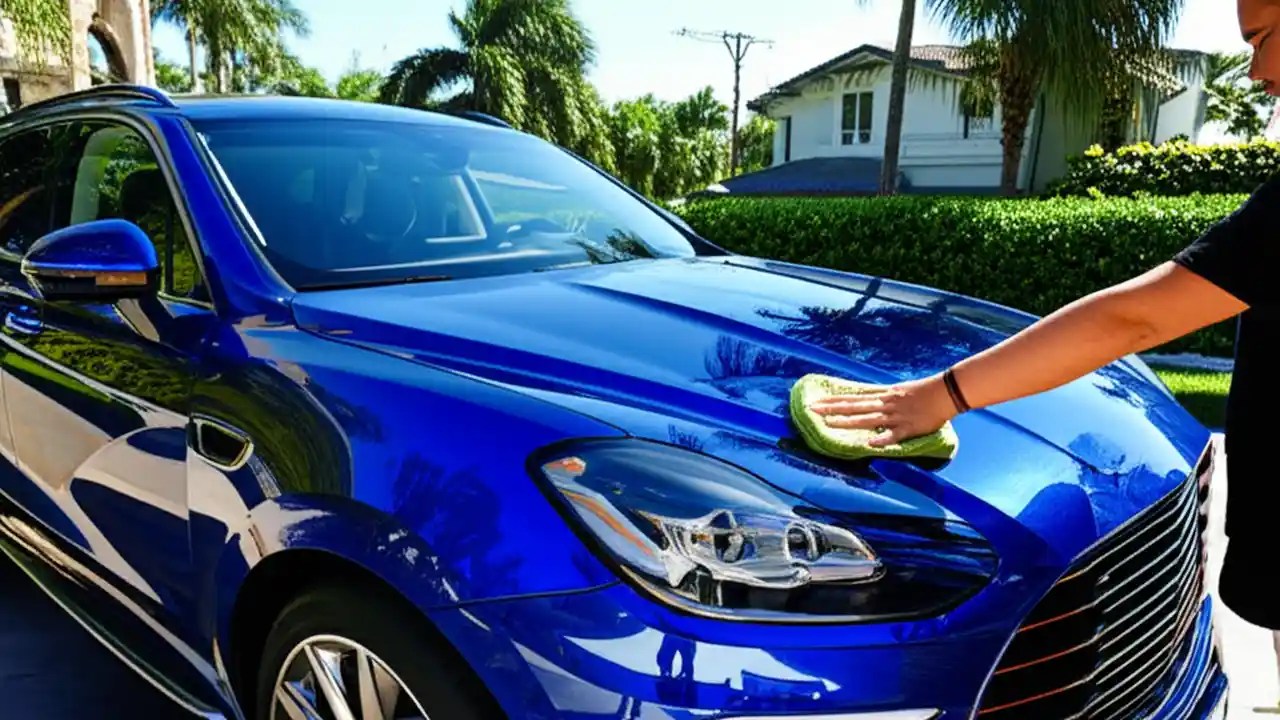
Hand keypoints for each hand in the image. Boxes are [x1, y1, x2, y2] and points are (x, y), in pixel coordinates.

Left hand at [808, 374, 958, 446]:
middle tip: (812, 409)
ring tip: (830, 424)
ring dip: (849, 422)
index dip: (834, 400)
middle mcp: (885, 404)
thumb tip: (864, 399)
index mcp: (882, 396)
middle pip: (854, 406)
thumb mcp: (896, 391)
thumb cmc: (922, 392)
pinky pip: (894, 435)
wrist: (946, 392)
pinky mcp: (909, 427)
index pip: (853, 398)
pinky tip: (870, 443)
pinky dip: (883, 439)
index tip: (816, 401)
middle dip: (832, 408)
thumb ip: (880, 397)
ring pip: (868, 419)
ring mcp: (896, 416)